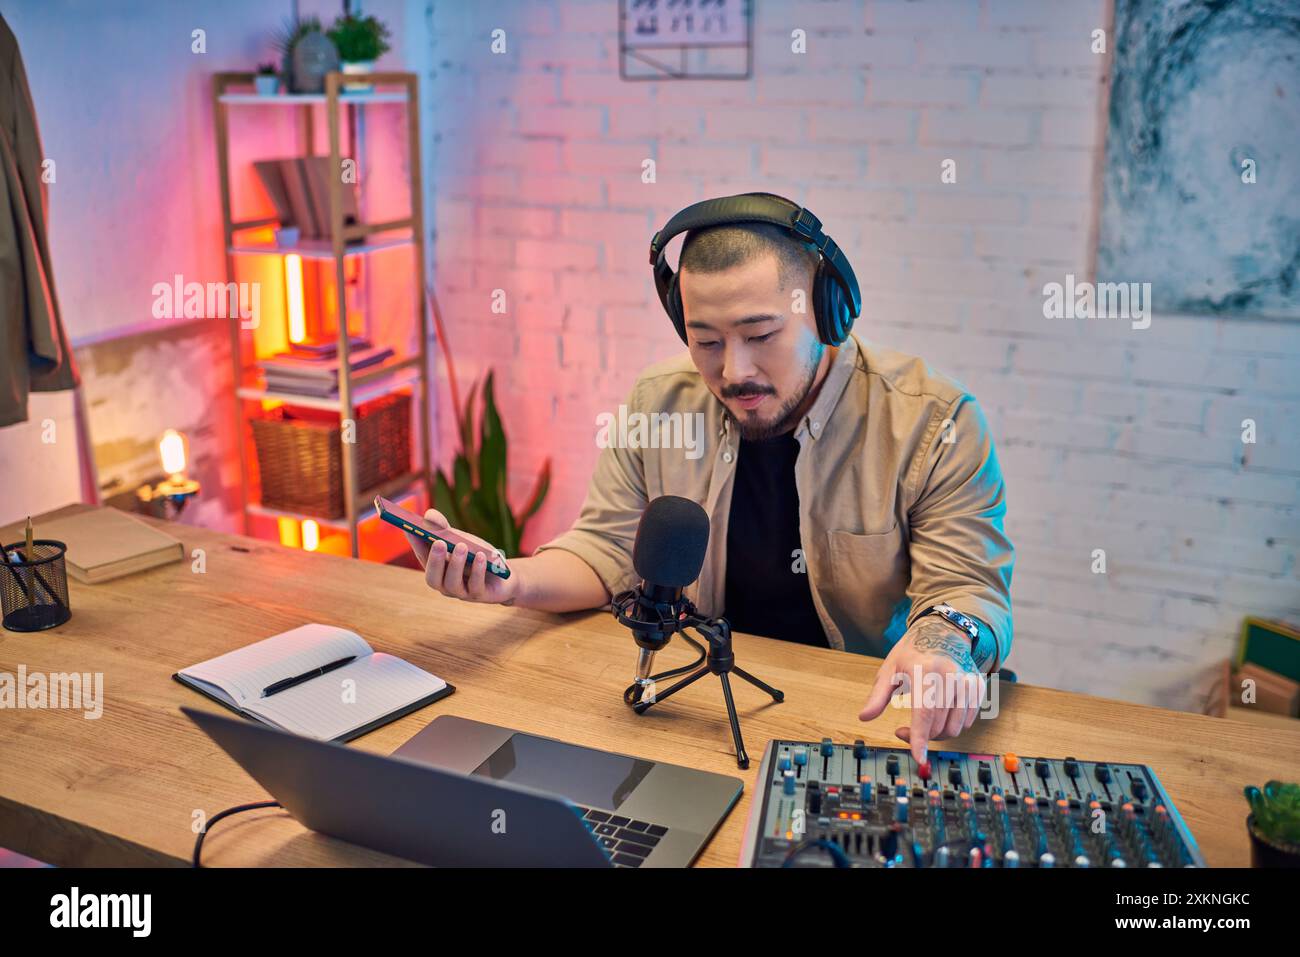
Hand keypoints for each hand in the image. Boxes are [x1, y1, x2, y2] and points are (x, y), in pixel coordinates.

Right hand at [404, 509, 518, 604]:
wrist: (504, 577)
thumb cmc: (478, 557)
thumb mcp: (461, 540)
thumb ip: (444, 530)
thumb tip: (428, 515)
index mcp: (437, 569)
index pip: (422, 557)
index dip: (415, 543)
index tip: (410, 528)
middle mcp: (445, 584)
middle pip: (432, 578)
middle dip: (434, 560)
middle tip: (438, 542)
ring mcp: (461, 592)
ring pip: (452, 583)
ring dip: (456, 564)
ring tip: (461, 546)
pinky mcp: (479, 595)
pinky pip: (475, 586)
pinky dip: (477, 570)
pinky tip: (481, 556)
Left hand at [857, 616, 985, 765]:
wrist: (942, 632)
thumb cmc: (913, 652)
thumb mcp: (890, 669)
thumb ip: (878, 696)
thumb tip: (864, 717)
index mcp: (926, 671)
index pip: (924, 712)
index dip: (920, 737)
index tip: (918, 756)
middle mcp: (952, 677)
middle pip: (938, 725)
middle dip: (920, 737)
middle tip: (901, 730)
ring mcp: (968, 683)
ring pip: (954, 728)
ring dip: (936, 734)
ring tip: (920, 722)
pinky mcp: (979, 689)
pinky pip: (967, 722)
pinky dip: (951, 725)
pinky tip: (938, 714)